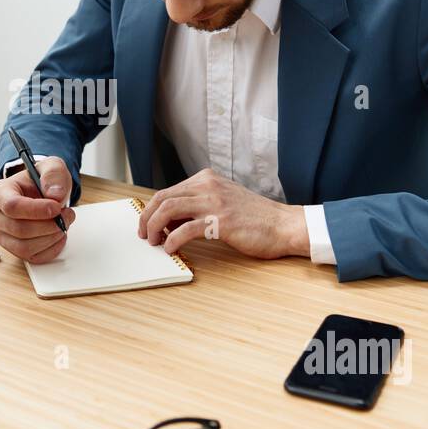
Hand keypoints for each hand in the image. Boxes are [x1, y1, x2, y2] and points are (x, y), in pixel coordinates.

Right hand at [0, 157, 76, 262]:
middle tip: (67, 215)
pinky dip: (50, 249)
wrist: (38, 194)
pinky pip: (32, 257)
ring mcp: (1, 235)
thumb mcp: (51, 167)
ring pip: (24, 247)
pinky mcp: (12, 249)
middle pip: (19, 229)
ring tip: (63, 224)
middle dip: (49, 225)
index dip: (37, 210)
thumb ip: (54, 174)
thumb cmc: (40, 181)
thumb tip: (54, 195)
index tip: (57, 207)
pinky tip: (57, 235)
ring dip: (50, 238)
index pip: (11, 206)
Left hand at [136, 168, 310, 258]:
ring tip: (154, 242)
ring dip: (154, 227)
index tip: (147, 225)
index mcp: (206, 179)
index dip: (151, 210)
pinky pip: (185, 229)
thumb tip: (169, 222)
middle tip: (144, 235)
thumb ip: (197, 206)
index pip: (167, 191)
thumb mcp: (222, 202)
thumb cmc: (255, 218)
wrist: (283, 225)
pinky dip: (173, 240)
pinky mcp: (221, 221)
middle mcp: (208, 185)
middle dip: (146, 218)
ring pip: (168, 209)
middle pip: (162, 198)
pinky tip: (172, 249)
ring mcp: (214, 202)